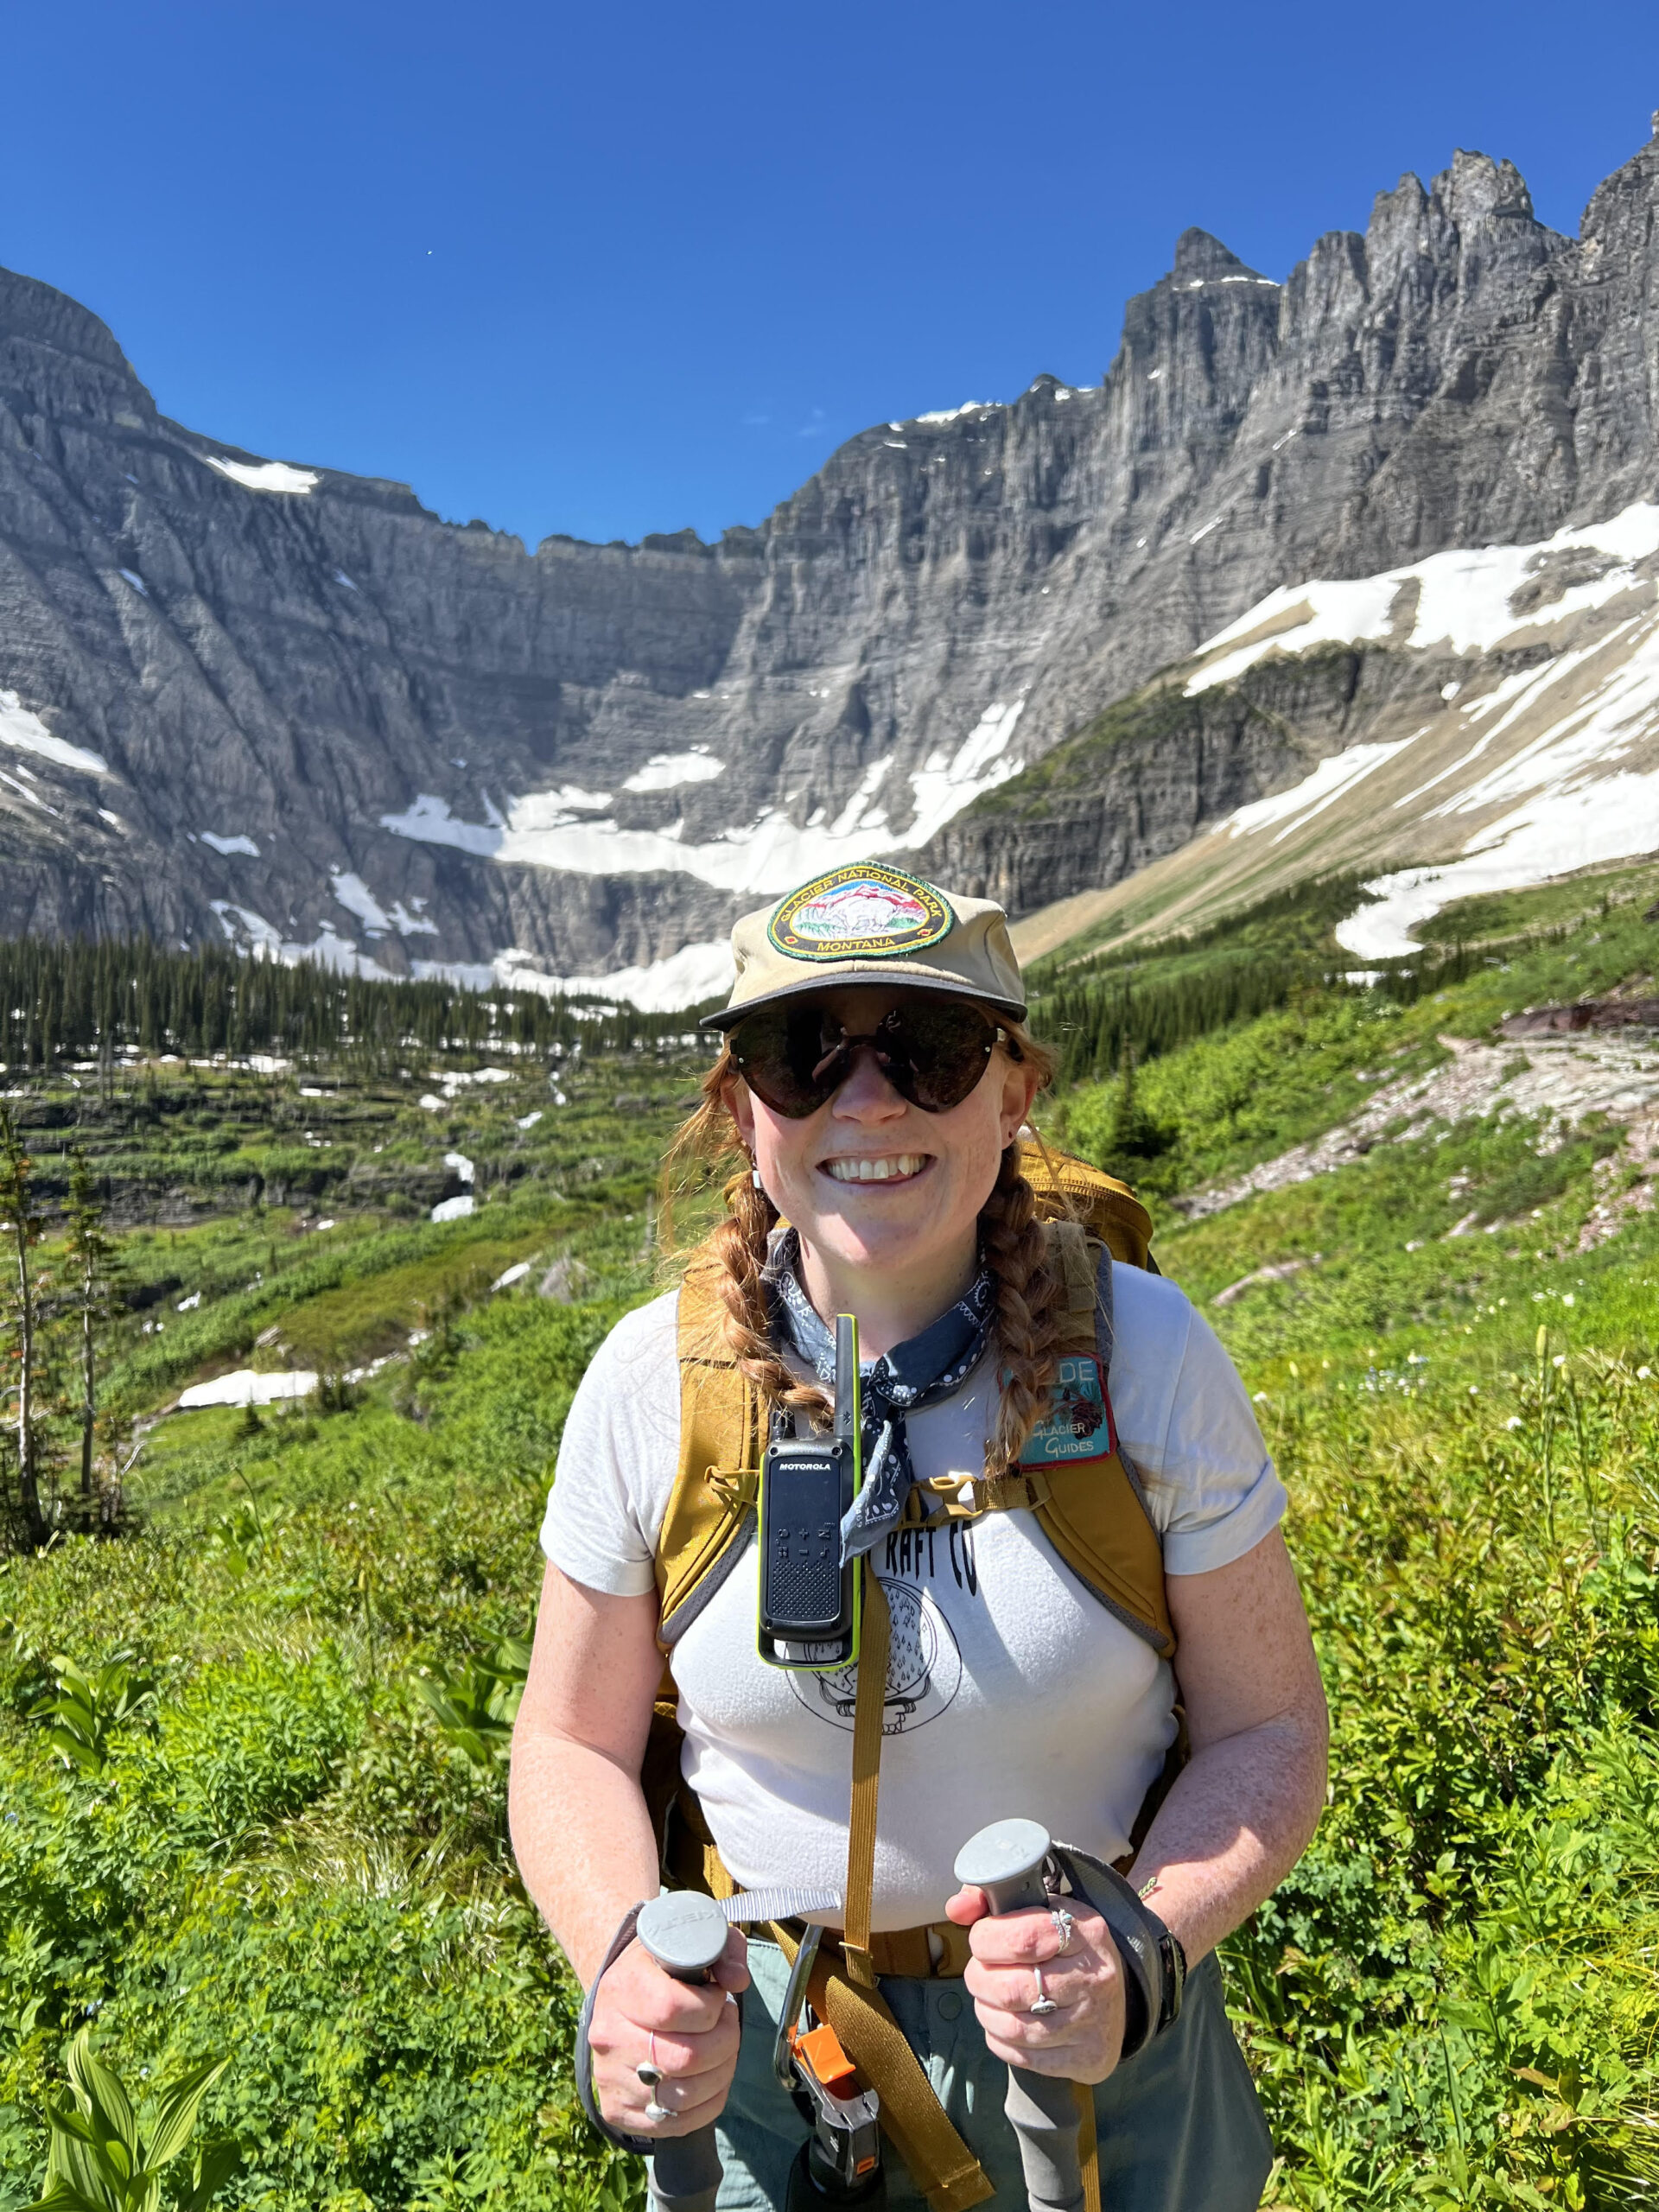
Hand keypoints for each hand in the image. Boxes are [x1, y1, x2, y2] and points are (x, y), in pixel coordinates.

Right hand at [587, 1925, 749, 2134]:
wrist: (621, 1995)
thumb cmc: (663, 1966)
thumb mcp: (689, 1938)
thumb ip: (723, 1948)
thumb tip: (737, 1981)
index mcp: (622, 1987)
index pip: (672, 2008)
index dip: (711, 2008)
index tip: (719, 1998)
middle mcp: (608, 2035)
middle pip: (684, 2058)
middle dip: (725, 2042)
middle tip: (728, 2026)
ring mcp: (609, 2077)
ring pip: (684, 2095)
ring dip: (721, 2073)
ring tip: (723, 2049)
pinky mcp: (617, 2110)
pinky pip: (676, 2124)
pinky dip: (707, 2105)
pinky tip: (712, 2078)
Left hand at [946, 1885, 1124, 2084]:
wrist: (1113, 1999)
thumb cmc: (1065, 1948)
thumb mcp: (1045, 1911)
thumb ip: (996, 1900)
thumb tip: (956, 1908)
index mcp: (1086, 1932)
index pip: (1023, 1939)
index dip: (986, 1939)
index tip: (980, 1938)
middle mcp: (1094, 1979)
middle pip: (1012, 1989)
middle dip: (978, 1978)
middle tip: (978, 1971)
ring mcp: (1091, 2024)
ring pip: (1013, 2027)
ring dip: (985, 2010)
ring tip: (987, 1996)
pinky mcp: (1086, 2059)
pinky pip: (1022, 2057)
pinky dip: (999, 2039)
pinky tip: (1003, 2023)